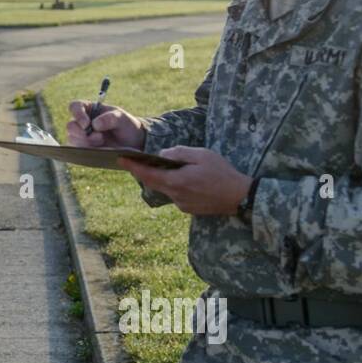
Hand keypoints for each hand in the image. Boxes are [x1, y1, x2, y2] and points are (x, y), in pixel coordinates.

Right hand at [66, 100, 146, 149]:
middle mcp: (81, 122)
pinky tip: (98, 151)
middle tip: (99, 137)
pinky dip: (86, 151)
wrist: (132, 142)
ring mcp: (81, 136)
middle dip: (82, 133)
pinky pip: (77, 151)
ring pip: (72, 139)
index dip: (77, 114)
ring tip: (102, 143)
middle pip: (71, 126)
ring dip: (87, 143)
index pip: (75, 107)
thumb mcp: (122, 118)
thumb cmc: (126, 125)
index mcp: (89, 109)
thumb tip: (94, 124)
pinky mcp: (83, 149)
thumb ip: (110, 118)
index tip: (86, 124)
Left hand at [117, 146, 251, 215]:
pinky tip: (182, 178)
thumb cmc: (223, 173)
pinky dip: (173, 185)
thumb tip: (162, 155)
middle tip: (132, 161)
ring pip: (164, 189)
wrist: (240, 197)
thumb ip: (179, 153)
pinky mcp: (188, 209)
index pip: (148, 174)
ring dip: (160, 179)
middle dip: (142, 172)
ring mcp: (181, 204)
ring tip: (161, 166)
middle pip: (153, 182)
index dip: (133, 166)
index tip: (120, 159)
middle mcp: (176, 195)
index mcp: (177, 181)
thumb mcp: (202, 155)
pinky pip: (175, 195)